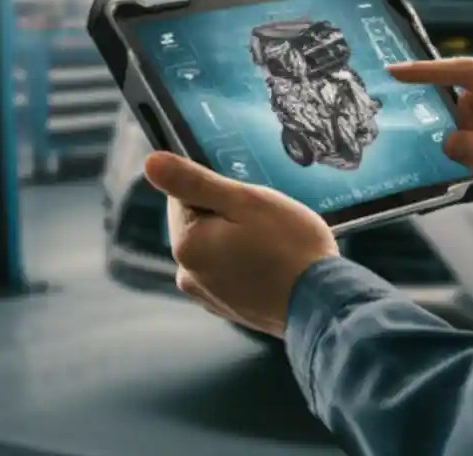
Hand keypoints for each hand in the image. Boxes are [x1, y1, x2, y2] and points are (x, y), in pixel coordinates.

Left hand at [143, 152, 338, 337]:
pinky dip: (247, 264)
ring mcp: (208, 296)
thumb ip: (195, 182)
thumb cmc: (289, 246)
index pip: (184, 196)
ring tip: (274, 244)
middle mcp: (187, 274)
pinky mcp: (228, 308)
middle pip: (200, 223)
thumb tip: (150, 163)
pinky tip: (273, 265)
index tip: (249, 201)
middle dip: (229, 216)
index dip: (219, 190)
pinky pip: (230, 272)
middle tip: (266, 221)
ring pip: (217, 247)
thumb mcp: (245, 202)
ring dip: (239, 240)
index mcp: (186, 244)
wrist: (322, 302)